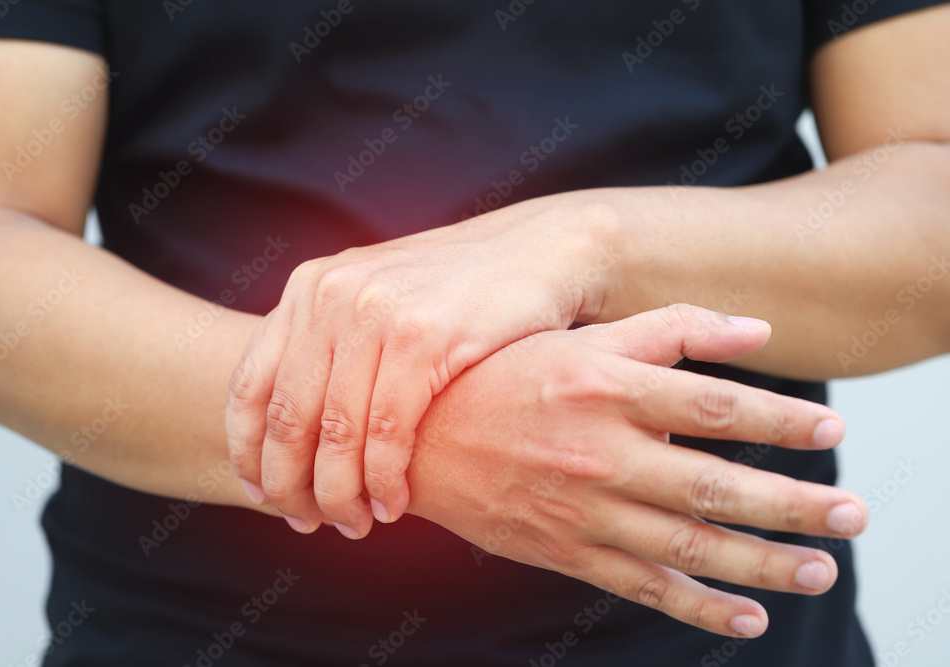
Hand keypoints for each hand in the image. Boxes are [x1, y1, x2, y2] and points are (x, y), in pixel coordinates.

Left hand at [225, 195, 617, 535]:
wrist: (537, 250)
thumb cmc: (457, 290)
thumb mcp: (377, 300)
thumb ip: (331, 346)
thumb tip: (293, 430)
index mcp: (309, 287)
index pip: (251, 384)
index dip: (247, 451)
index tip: (262, 495)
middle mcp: (331, 295)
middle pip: (286, 416)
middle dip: (292, 486)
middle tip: (307, 524)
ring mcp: (376, 312)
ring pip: (336, 432)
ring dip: (340, 494)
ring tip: (354, 524)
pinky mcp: (424, 335)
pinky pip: (388, 431)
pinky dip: (385, 479)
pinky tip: (393, 503)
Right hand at [406, 304, 867, 637]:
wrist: (414, 436)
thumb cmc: (500, 375)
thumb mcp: (579, 337)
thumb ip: (668, 329)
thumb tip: (753, 330)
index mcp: (605, 386)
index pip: (717, 405)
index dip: (783, 418)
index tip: (832, 429)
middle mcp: (600, 452)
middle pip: (717, 484)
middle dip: (794, 504)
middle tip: (854, 515)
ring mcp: (584, 510)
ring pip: (690, 543)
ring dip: (764, 560)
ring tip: (820, 566)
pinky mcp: (567, 550)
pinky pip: (642, 584)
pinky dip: (698, 606)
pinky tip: (748, 615)